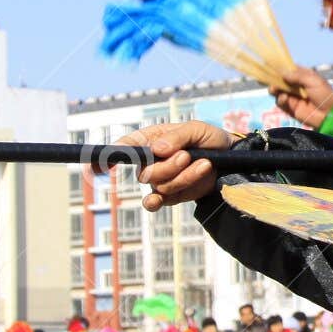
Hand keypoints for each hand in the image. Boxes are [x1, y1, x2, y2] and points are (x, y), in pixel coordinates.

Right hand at [116, 121, 232, 210]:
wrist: (230, 161)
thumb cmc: (209, 139)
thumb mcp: (197, 130)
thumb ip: (177, 136)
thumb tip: (156, 149)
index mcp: (151, 139)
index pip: (125, 146)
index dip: (108, 154)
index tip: (102, 163)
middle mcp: (150, 160)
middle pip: (145, 172)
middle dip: (168, 166)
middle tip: (187, 156)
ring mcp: (159, 179)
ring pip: (159, 186)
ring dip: (183, 177)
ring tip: (204, 165)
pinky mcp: (169, 195)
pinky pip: (155, 202)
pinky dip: (155, 202)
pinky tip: (158, 200)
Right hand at [272, 65, 332, 126]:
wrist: (329, 115)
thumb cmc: (324, 94)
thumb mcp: (313, 80)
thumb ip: (297, 75)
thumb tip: (282, 72)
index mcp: (303, 76)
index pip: (289, 69)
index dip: (280, 67)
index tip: (269, 64)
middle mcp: (296, 85)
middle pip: (281, 79)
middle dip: (274, 78)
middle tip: (268, 78)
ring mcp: (293, 96)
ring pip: (278, 91)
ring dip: (274, 89)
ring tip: (274, 89)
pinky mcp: (290, 108)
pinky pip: (280, 102)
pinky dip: (280, 99)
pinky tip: (284, 98)